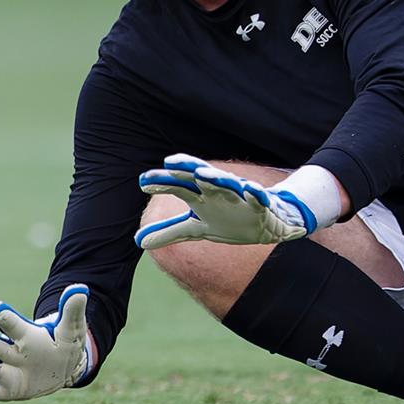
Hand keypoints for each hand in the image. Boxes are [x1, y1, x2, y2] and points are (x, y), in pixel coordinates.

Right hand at [0, 285, 92, 403]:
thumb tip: (80, 290)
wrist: (61, 365)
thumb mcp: (72, 328)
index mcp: (25, 334)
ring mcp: (6, 370)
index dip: (5, 317)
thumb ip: (72, 311)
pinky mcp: (5, 389)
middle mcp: (10, 351)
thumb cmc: (63, 342)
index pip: (13, 324)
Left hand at [134, 154, 316, 249]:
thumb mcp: (196, 228)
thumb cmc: (227, 220)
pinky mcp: (261, 205)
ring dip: (216, 178)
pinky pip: (259, 198)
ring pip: (227, 184)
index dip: (162, 183)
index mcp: (202, 196)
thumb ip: (170, 231)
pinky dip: (255, 194)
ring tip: (203, 175)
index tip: (142, 182)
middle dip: (185, 169)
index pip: (179, 186)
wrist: (264, 224)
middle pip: (199, 177)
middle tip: (169, 163)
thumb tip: (138, 241)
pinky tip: (250, 190)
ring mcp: (239, 196)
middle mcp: (218, 192)